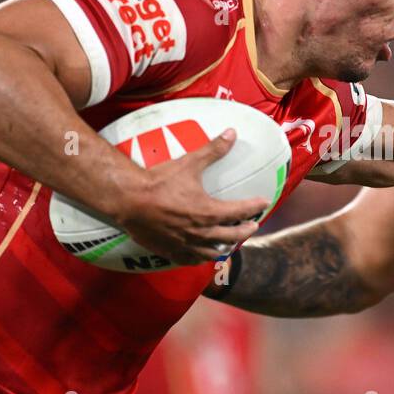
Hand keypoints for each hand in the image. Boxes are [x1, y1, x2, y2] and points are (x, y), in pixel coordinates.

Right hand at [114, 129, 269, 266]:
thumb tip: (232, 133)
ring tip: (229, 244)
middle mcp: (201, 232)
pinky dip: (199, 258)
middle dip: (245, 230)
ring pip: (212, 253)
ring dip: (224, 247)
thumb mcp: (189, 163)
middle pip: (231, 237)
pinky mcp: (170, 251)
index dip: (255, 206)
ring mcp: (186, 244)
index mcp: (209, 212)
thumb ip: (213, 150)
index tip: (264, 202)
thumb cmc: (160, 181)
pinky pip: (190, 260)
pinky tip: (201, 256)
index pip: (240, 211)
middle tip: (253, 225)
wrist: (129, 200)